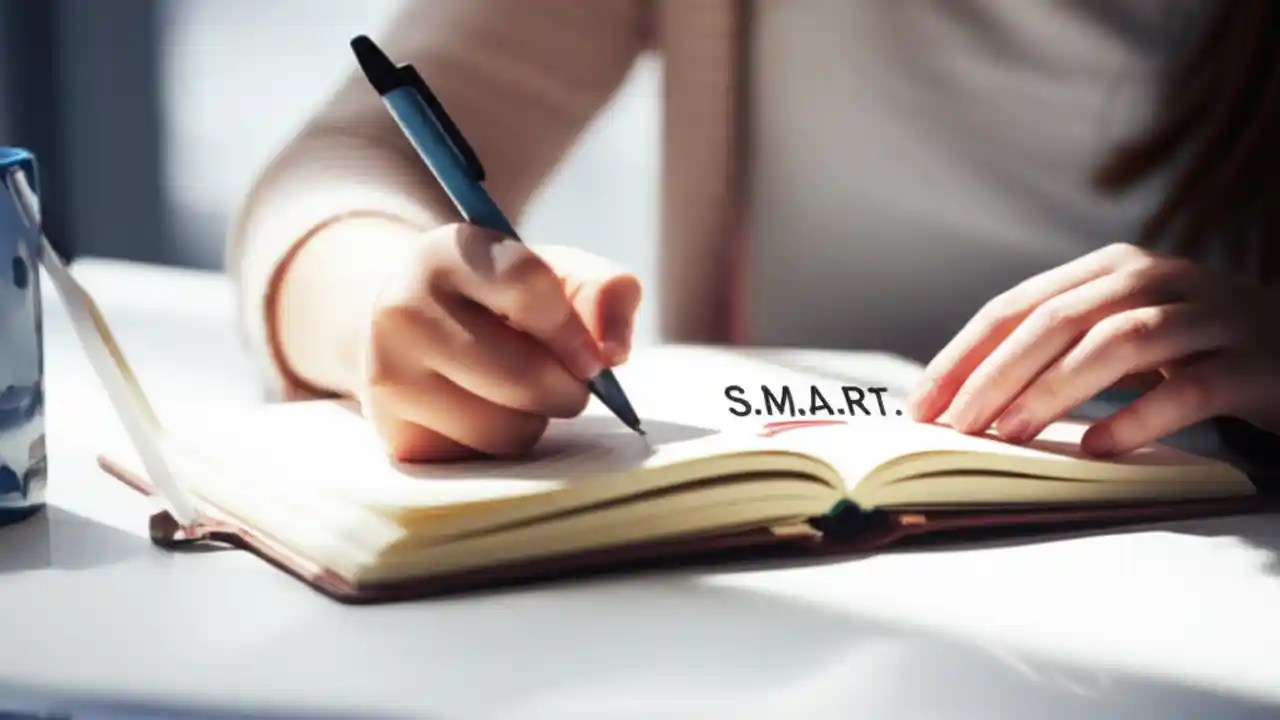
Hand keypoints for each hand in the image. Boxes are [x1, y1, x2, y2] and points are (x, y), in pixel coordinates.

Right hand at [357, 222, 640, 460]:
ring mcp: (391, 377)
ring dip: (537, 421)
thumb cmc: (499, 299)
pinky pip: (485, 462)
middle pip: (525, 377)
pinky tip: (487, 414)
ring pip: (508, 430)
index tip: (594, 358)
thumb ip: (604, 292)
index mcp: (447, 254)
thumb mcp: (552, 273)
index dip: (574, 330)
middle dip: (568, 389)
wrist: (411, 329)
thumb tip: (613, 355)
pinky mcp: (398, 437)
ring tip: (517, 394)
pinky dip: (504, 445)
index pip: (527, 286)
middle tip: (568, 382)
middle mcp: (404, 311)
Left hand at [909, 242, 1279, 455]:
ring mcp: (1210, 317)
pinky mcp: (1255, 363)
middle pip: (1059, 320)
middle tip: (954, 426)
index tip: (921, 404)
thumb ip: (1054, 350)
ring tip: (1008, 434)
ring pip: (1119, 343)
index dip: (963, 354)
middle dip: (995, 375)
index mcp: (1111, 268)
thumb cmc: (1189, 352)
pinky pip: (1191, 389)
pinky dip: (1139, 417)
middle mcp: (1159, 279)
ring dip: (1054, 390)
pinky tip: (1097, 447)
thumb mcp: (1118, 336)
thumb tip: (961, 399)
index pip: (1016, 306)